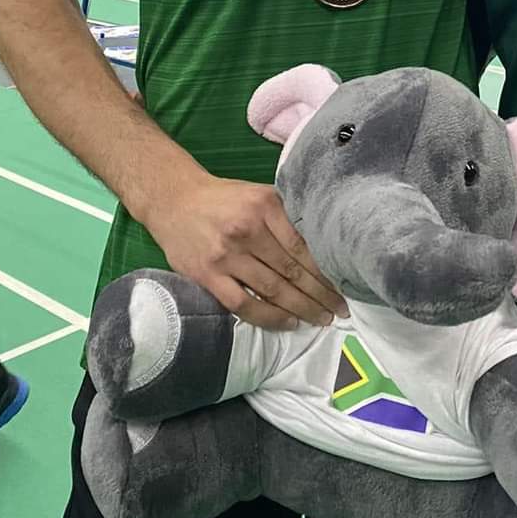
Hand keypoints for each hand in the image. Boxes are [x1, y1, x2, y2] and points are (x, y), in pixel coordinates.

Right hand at [147, 173, 347, 330]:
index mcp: (265, 206)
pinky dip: (268, 316)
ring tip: (320, 319)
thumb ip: (285, 216)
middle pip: (292, 270)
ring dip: (300, 308)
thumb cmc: (223, 198)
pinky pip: (243, 304)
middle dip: (320, 294)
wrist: (173, 199)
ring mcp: (226, 255)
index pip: (303, 245)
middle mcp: (247, 230)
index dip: (325, 270)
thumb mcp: (259, 194)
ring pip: (272, 289)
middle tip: (340, 310)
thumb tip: (321, 245)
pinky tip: (287, 322)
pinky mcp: (208, 276)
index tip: (343, 286)